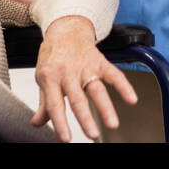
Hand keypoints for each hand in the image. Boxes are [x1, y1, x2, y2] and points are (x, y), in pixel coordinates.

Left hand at [31, 16, 137, 141]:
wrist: (65, 29)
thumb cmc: (53, 56)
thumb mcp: (42, 77)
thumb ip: (43, 103)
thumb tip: (37, 123)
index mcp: (50, 77)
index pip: (54, 104)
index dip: (60, 122)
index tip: (66, 139)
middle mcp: (68, 73)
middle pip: (77, 98)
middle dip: (85, 118)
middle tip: (92, 134)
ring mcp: (85, 67)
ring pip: (96, 89)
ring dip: (105, 107)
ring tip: (112, 123)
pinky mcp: (100, 61)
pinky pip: (113, 74)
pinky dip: (124, 86)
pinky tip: (131, 99)